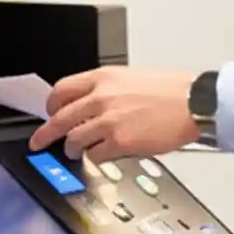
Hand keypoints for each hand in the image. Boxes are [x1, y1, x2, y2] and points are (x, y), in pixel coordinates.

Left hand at [27, 66, 201, 162]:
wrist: (193, 102)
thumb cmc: (171, 91)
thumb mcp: (132, 78)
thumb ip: (108, 89)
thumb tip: (90, 105)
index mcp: (104, 77)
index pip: (62, 90)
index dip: (51, 105)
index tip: (48, 113)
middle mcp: (102, 97)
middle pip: (61, 118)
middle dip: (46, 133)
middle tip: (39, 142)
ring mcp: (109, 120)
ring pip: (74, 139)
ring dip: (72, 148)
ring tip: (75, 152)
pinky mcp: (119, 141)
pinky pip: (94, 154)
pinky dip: (95, 156)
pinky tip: (101, 154)